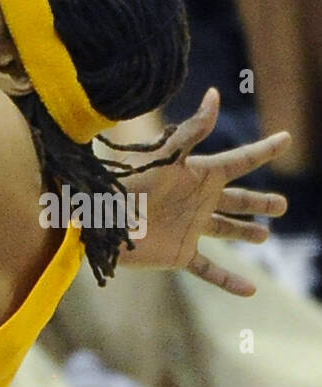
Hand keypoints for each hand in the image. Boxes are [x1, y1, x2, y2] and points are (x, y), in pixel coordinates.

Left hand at [115, 89, 290, 294]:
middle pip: (236, 200)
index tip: (286, 138)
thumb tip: (215, 94)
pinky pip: (208, 270)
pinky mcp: (179, 254)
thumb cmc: (130, 183)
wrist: (101, 219)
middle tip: (281, 204)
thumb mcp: (166, 155)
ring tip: (264, 235)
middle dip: (258, 202)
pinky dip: (228, 281)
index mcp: (198, 174)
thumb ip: (192, 130)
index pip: (239, 160)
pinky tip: (250, 291)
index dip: (263, 150)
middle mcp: (197, 200)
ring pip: (225, 231)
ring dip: (245, 232)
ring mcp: (190, 228)